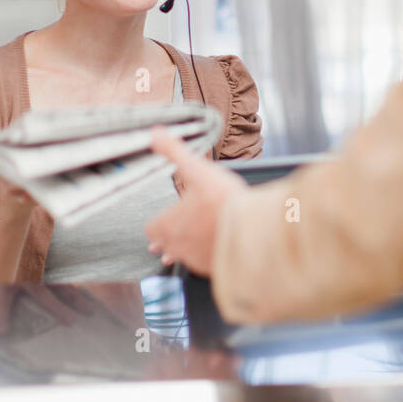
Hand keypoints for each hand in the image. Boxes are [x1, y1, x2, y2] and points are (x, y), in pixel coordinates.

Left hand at [145, 128, 244, 274]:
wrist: (251, 230)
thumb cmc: (223, 200)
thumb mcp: (198, 169)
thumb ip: (175, 152)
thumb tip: (155, 133)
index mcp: (168, 224)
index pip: (151, 228)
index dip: (156, 223)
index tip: (160, 221)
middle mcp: (177, 245)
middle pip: (163, 245)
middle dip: (164, 240)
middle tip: (164, 240)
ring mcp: (194, 259)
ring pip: (181, 257)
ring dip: (182, 250)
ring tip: (184, 247)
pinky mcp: (212, 268)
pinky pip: (201, 264)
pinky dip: (203, 257)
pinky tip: (210, 249)